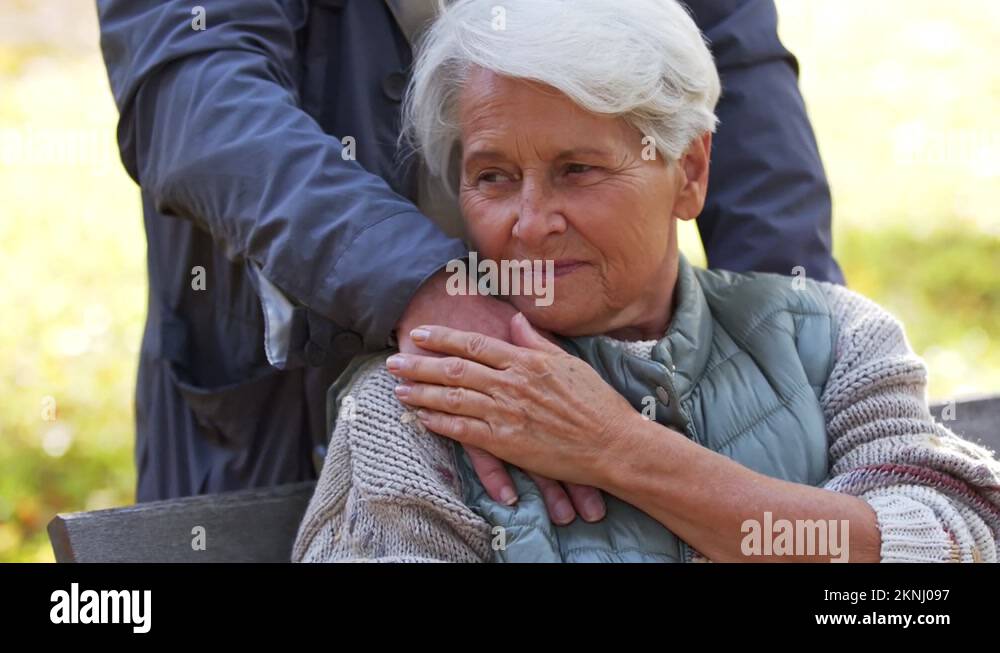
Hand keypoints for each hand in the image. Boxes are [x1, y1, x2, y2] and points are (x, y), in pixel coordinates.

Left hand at [388, 312, 636, 506]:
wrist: (613, 443)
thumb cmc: (597, 403)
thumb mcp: (569, 363)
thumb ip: (537, 341)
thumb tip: (515, 319)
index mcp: (525, 361)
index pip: (474, 344)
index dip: (442, 338)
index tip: (419, 334)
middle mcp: (511, 383)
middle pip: (454, 369)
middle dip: (420, 364)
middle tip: (393, 360)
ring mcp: (506, 413)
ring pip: (453, 398)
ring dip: (422, 392)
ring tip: (398, 388)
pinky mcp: (506, 444)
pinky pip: (463, 431)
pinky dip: (439, 422)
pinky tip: (421, 418)